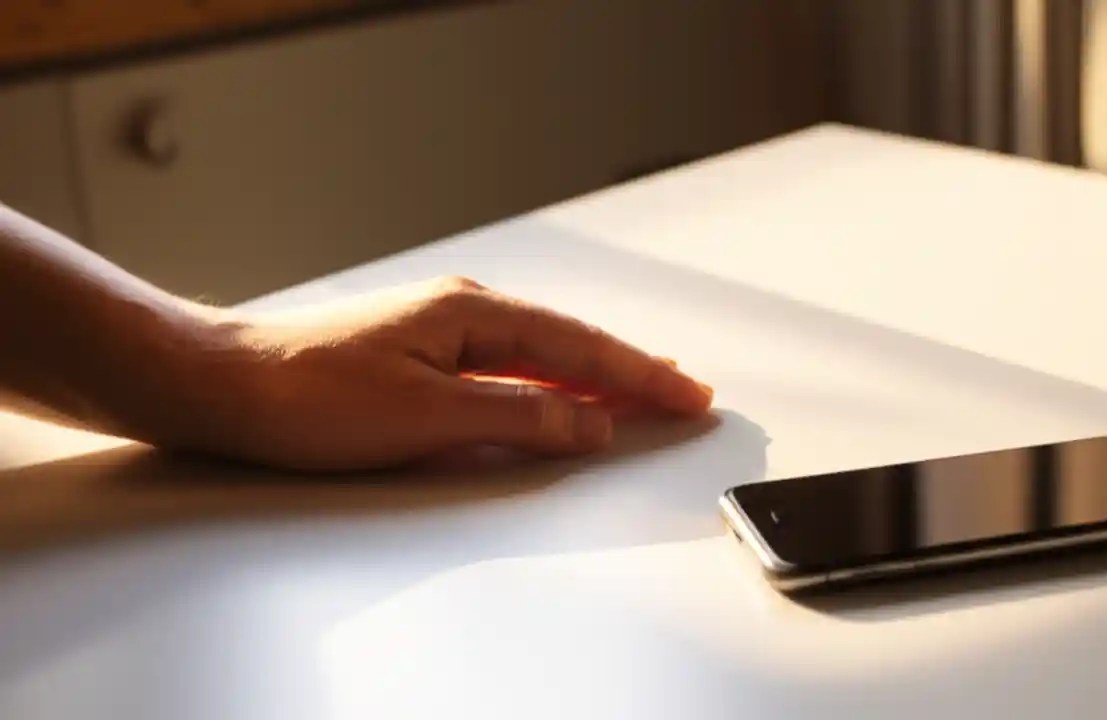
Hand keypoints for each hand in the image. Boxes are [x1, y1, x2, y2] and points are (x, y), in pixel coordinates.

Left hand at [167, 277, 712, 469]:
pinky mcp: (421, 354)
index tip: (689, 396)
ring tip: (643, 393)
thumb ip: (519, 418)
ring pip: (541, 355)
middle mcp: (464, 311)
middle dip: (632, 371)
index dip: (640, 376)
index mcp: (473, 313)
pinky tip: (561, 398)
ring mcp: (442, 330)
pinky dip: (549, 385)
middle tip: (685, 393)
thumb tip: (591, 425)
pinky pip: (508, 367)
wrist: (225, 384)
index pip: (580, 349)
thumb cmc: (311, 395)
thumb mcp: (427, 415)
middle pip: (570, 344)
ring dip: (595, 378)